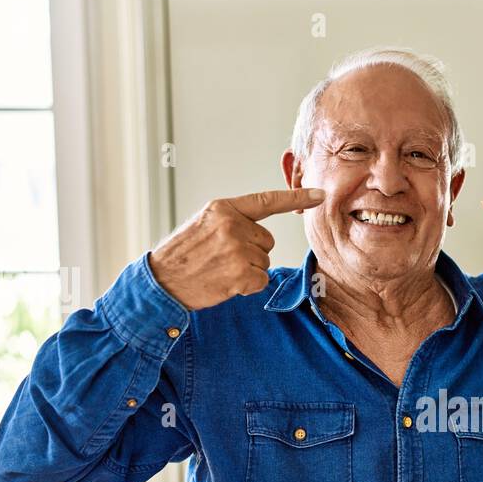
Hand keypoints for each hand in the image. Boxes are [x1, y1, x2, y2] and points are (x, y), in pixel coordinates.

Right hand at [148, 188, 324, 309]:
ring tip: (219, 270)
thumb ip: (231, 222)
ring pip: (264, 262)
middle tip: (222, 259)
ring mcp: (236, 249)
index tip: (320, 195)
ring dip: (247, 270)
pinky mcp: (240, 273)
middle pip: (266, 241)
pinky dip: (247, 286)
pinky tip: (225, 283)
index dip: (296, 198)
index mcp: (223, 209)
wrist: (161, 282)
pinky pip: (260, 280)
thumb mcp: (203, 226)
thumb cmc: (183, 256)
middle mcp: (232, 225)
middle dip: (251, 252)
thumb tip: (261, 233)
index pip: (267, 201)